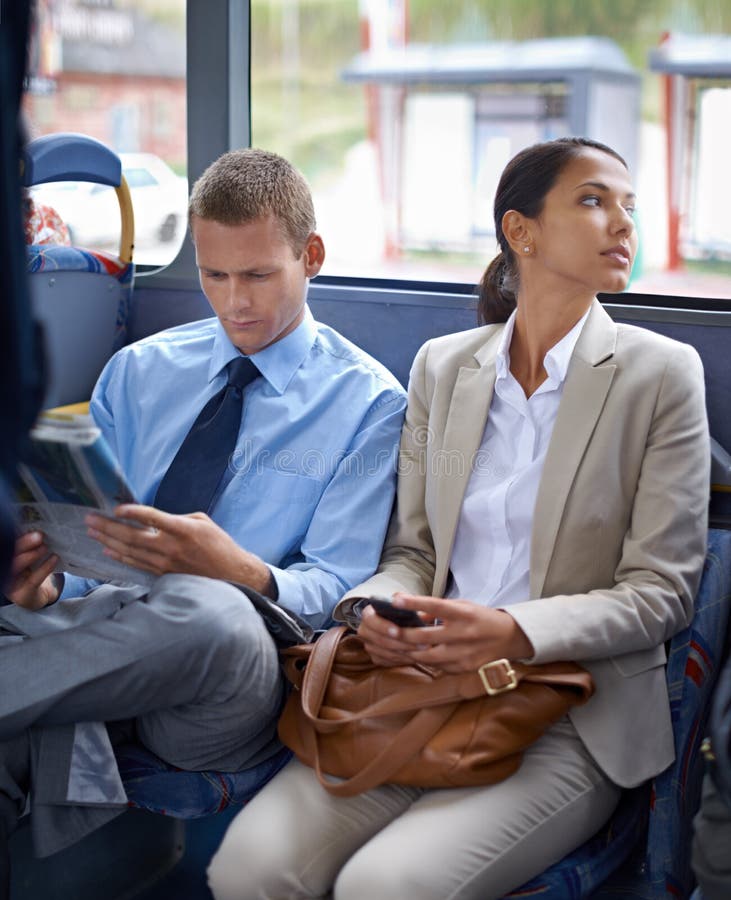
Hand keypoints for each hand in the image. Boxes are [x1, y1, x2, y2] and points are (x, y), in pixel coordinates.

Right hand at [4, 531, 59, 609]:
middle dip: (23, 543)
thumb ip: (31, 544)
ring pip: (17, 567)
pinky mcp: (23, 594)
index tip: (28, 526)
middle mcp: (4, 571)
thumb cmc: (33, 570)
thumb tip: (39, 527)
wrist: (39, 596)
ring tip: (45, 547)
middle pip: (9, 555)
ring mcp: (11, 584)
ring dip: (32, 555)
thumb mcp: (30, 556)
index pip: (7, 546)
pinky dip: (45, 568)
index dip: (14, 536)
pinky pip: (34, 580)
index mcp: (6, 559)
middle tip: (39, 535)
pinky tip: (54, 558)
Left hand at [85, 504, 272, 592]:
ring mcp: (165, 563)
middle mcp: (171, 547)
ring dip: (108, 540)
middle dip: (108, 526)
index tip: (116, 508)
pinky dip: (120, 556)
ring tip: (92, 531)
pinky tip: (107, 549)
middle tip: (90, 518)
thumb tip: (154, 519)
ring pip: (130, 551)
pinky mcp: (163, 574)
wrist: (232, 575)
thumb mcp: (203, 522)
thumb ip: (177, 519)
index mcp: (183, 529)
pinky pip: (136, 564)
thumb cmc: (220, 546)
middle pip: (133, 536)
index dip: (132, 512)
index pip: (152, 518)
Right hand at [357, 602, 431, 666]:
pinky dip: (402, 659)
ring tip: (424, 649)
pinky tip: (416, 655)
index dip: (383, 626)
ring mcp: (369, 645)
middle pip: (378, 640)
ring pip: (385, 652)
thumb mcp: (403, 602)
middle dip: (400, 643)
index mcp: (368, 614)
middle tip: (421, 644)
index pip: (370, 620)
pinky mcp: (376, 657)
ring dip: (406, 652)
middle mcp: (365, 630)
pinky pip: (388, 661)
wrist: (406, 626)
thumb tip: (399, 598)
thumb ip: (401, 599)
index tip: (398, 631)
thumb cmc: (403, 613)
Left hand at [362, 594, 533, 673]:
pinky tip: (414, 656)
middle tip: (385, 630)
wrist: (510, 639)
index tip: (395, 599)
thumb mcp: (463, 606)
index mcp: (463, 613)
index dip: (414, 603)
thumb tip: (412, 613)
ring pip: (427, 656)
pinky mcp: (463, 669)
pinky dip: (424, 662)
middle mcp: (463, 634)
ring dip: (408, 651)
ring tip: (394, 646)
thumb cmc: (482, 618)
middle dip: (401, 634)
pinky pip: (437, 667)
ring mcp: (463, 654)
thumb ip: (438, 611)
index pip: (435, 606)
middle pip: (425, 637)